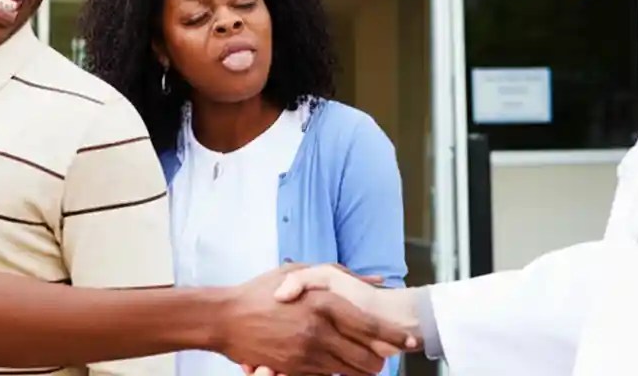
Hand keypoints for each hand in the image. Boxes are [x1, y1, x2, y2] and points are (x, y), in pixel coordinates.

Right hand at [213, 265, 406, 375]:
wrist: (225, 318)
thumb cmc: (260, 291)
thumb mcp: (297, 271)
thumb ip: (337, 274)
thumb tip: (373, 280)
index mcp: (323, 302)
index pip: (370, 325)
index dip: (395, 336)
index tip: (412, 341)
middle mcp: (319, 329)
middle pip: (368, 355)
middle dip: (383, 359)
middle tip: (388, 357)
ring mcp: (307, 352)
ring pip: (352, 370)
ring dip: (365, 370)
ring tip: (370, 364)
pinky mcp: (297, 369)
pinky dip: (340, 373)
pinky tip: (342, 366)